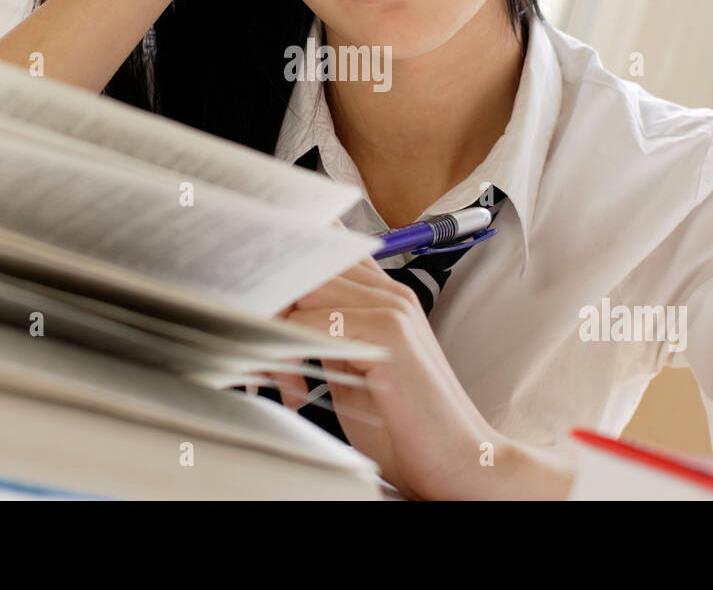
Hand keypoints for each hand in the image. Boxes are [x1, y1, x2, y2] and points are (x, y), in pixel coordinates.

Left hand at [262, 256, 514, 499]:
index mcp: (384, 295)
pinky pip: (314, 322)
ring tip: (283, 383)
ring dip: (277, 333)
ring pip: (303, 290)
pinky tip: (296, 391)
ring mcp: (391, 306)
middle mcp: (389, 291)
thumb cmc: (404, 425)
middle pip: (306, 265)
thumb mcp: (352, 371)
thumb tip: (280, 320)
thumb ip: (325, 336)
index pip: (324, 251)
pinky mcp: (389, 330)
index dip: (284, 276)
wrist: (458, 461)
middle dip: (271, 308)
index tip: (254, 311)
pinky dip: (291, 354)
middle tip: (261, 358)